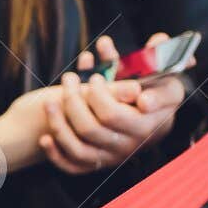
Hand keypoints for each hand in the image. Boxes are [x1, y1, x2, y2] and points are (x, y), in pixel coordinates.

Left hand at [32, 35, 184, 174]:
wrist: (154, 120)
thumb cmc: (155, 91)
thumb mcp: (162, 73)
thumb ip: (157, 57)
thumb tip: (158, 42)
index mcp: (149, 122)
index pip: (115, 114)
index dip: (101, 95)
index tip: (94, 78)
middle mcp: (132, 143)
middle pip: (92, 127)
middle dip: (74, 100)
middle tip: (69, 79)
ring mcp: (115, 156)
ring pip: (79, 147)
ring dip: (59, 123)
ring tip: (50, 100)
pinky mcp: (99, 163)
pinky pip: (74, 166)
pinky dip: (57, 154)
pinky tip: (46, 137)